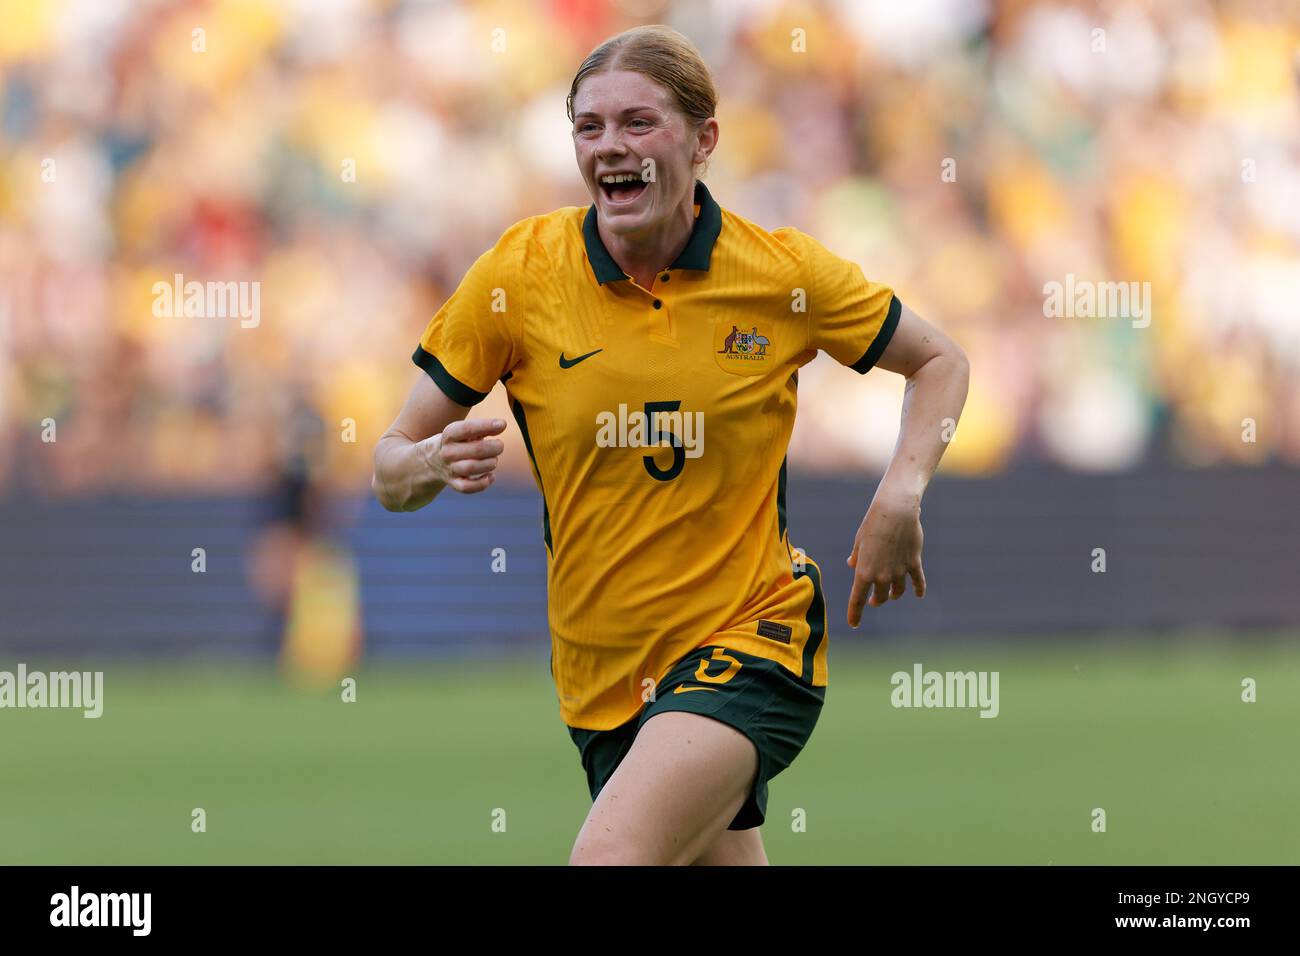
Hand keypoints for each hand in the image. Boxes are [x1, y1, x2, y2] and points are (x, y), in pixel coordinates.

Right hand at [418, 418, 505, 493]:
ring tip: (494, 460)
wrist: (431, 460)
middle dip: (494, 447)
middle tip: (499, 445)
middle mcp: (448, 452)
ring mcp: (450, 469)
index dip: (486, 425)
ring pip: (472, 468)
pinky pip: (468, 487)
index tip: (502, 424)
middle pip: (476, 450)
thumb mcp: (463, 431)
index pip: (467, 429)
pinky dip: (483, 483)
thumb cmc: (456, 442)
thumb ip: (482, 428)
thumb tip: (501, 426)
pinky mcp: (453, 483)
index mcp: (449, 435)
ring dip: (490, 463)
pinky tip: (491, 476)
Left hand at [845, 494, 925, 626]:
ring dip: (894, 595)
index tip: (854, 624)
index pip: (857, 600)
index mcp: (864, 572)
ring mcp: (899, 572)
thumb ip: (856, 557)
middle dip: (876, 600)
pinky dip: (918, 589)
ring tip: (892, 596)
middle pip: (880, 597)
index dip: (855, 614)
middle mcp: (882, 576)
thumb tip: (852, 565)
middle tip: (873, 601)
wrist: (895, 512)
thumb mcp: (859, 541)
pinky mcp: (914, 564)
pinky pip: (917, 581)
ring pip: (897, 592)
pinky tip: (919, 595)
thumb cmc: (873, 524)